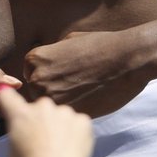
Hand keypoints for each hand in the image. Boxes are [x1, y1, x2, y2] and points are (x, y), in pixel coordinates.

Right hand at [0, 86, 102, 156]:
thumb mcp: (13, 150)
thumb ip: (19, 133)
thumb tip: (27, 131)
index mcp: (20, 114)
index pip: (8, 95)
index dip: (7, 95)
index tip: (8, 97)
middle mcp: (42, 106)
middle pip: (41, 107)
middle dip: (42, 118)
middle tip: (45, 140)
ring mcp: (64, 111)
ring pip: (61, 115)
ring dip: (60, 125)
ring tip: (62, 148)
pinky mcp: (82, 120)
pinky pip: (78, 123)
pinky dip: (77, 132)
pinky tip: (74, 148)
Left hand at [23, 31, 152, 117]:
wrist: (127, 59)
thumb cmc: (100, 45)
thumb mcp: (67, 41)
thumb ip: (50, 56)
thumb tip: (43, 68)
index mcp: (35, 59)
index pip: (29, 75)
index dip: (46, 76)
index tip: (62, 74)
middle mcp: (38, 79)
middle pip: (37, 93)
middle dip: (53, 91)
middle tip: (74, 86)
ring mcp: (53, 99)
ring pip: (51, 108)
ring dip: (64, 102)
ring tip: (83, 92)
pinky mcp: (70, 113)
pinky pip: (67, 116)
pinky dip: (77, 110)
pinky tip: (91, 99)